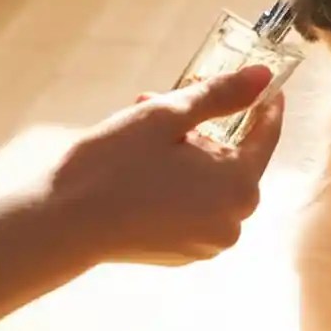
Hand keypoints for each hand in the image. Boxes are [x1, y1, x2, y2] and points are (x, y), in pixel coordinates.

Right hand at [45, 65, 284, 266]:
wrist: (63, 225)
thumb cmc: (114, 165)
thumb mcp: (167, 116)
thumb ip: (221, 95)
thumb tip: (263, 76)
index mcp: (238, 186)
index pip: (265, 138)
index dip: (265, 107)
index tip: (266, 87)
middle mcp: (233, 221)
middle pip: (232, 161)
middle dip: (204, 129)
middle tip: (165, 101)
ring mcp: (209, 243)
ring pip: (211, 185)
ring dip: (187, 155)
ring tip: (144, 133)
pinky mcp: (184, 254)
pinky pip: (194, 208)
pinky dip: (179, 185)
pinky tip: (144, 168)